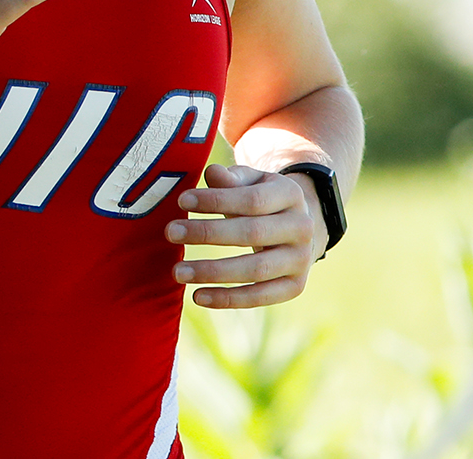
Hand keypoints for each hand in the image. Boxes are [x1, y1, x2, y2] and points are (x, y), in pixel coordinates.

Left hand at [166, 163, 320, 307]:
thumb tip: (212, 173)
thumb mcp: (249, 182)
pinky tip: (197, 296)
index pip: (251, 199)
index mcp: (291, 195)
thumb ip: (230, 178)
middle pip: (252, 232)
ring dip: (213, 272)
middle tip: (170, 232)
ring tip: (177, 271)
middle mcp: (302, 227)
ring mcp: (301, 260)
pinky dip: (228, 299)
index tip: (181, 201)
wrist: (296, 229)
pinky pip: (260, 297)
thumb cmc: (261, 200)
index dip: (216, 200)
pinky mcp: (295, 287)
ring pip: (255, 270)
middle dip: (207, 233)